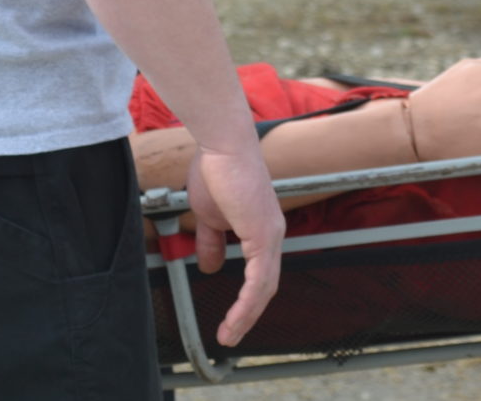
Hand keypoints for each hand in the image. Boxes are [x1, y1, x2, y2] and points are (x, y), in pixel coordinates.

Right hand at [185, 144, 284, 347]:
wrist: (222, 146)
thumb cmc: (216, 171)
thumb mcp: (208, 217)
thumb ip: (211, 242)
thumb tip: (211, 267)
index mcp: (261, 229)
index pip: (260, 273)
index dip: (247, 298)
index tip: (231, 318)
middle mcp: (272, 234)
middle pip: (265, 286)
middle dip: (248, 314)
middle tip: (230, 335)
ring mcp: (270, 235)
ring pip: (264, 288)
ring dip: (246, 316)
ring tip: (229, 335)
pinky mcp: (263, 235)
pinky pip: (258, 279)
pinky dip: (247, 303)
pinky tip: (236, 318)